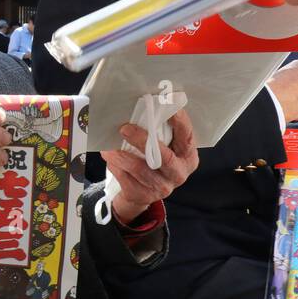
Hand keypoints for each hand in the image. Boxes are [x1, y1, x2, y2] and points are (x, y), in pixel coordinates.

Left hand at [99, 109, 198, 224]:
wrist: (143, 192)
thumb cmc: (154, 161)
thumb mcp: (165, 148)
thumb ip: (161, 133)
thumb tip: (146, 106)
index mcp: (188, 157)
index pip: (187, 136)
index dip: (179, 121)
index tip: (166, 103)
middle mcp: (178, 173)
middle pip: (162, 156)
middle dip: (141, 140)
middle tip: (124, 128)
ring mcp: (162, 187)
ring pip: (138, 167)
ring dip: (120, 154)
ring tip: (110, 145)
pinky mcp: (143, 195)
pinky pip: (125, 177)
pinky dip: (115, 165)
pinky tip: (110, 157)